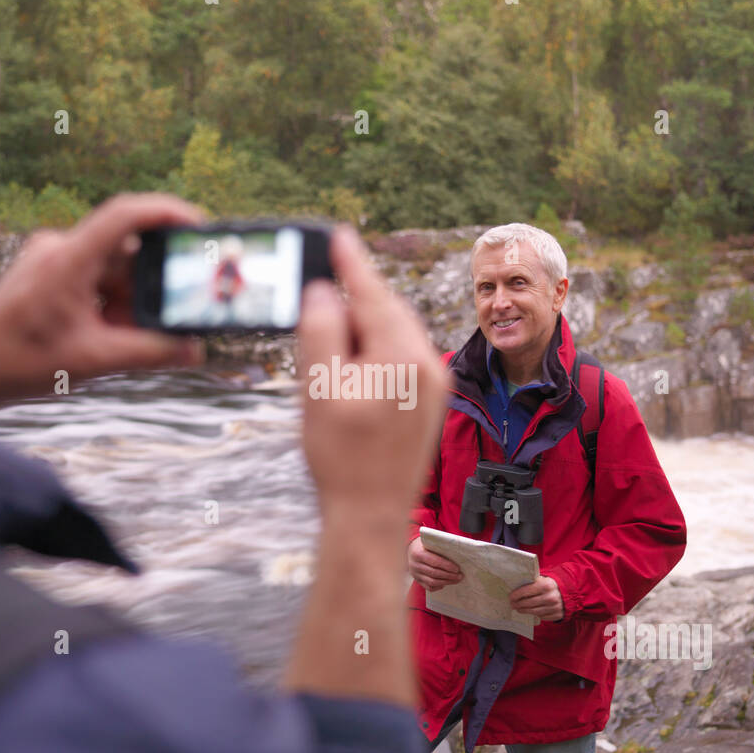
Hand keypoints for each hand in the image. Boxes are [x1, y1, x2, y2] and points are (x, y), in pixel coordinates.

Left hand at [0, 193, 206, 410]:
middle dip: (150, 284)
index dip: (167, 213)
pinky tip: (107, 337)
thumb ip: (149, 353)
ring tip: (127, 338)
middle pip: (124, 252)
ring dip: (128, 301)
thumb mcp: (94, 360)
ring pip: (110, 270)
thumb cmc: (18, 362)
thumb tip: (193, 350)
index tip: (198, 226)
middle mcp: (58, 249)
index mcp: (67, 259)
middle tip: (170, 314)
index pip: (125, 215)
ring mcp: (49, 260)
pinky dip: (109, 305)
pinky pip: (92, 280)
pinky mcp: (45, 275)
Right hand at [297, 227, 449, 523]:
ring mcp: (434, 386)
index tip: (338, 235)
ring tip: (329, 326)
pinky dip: (376, 350)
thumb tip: (323, 291)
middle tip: (323, 276)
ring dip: (363, 326)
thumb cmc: (343, 459)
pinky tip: (354, 360)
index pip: (372, 293)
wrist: (372, 517)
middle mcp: (428, 365)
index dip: (351, 263)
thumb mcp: (319, 389)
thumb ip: (321, 332)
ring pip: (394, 336)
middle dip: (354, 296)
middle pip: (386, 312)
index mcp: (403, 356)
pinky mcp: (431, 405)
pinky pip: (403, 358)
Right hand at [407, 536, 462, 591]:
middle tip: (460, 576)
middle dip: (449, 575)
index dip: (447, 566)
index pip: (434, 561)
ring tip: (456, 580)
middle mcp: (415, 565)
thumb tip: (457, 555)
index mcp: (418, 553)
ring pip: (432, 582)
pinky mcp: (417, 580)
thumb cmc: (424, 545)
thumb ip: (439, 548)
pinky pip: (428, 587)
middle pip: (434, 573)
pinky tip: (445, 583)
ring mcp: (415, 574)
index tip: (457, 569)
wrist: (410, 550)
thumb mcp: (429, 543)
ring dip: (446, 582)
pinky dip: (438, 586)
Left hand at [510, 576, 563, 621]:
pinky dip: (535, 614)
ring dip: (524, 611)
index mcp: (546, 585)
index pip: (527, 591)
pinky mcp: (557, 615)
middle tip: (513, 604)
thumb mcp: (544, 579)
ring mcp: (554, 608)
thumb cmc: (552, 585)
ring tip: (519, 609)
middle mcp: (551, 597)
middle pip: (529, 603)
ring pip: (534, 612)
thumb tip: (516, 587)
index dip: (517, 594)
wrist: (570, 592)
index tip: (511, 597)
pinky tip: (530, 612)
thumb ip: (533, 582)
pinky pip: (542, 616)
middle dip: (518, 604)